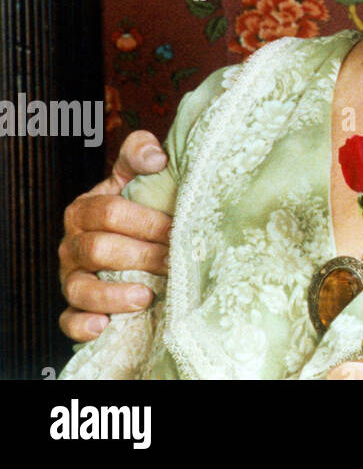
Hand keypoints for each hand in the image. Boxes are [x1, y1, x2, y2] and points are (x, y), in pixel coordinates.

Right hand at [58, 130, 173, 341]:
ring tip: (146, 296)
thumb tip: (155, 157)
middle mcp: (72, 245)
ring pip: (80, 288)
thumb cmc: (136, 203)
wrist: (132, 235)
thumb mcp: (134, 174)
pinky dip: (83, 325)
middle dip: (141, 256)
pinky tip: (104, 325)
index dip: (145, 221)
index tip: (177, 228)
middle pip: (99, 250)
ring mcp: (70, 277)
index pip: (109, 212)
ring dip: (113, 295)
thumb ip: (140, 153)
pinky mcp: (75, 307)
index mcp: (84, 210)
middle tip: (174, 261)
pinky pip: (69, 321)